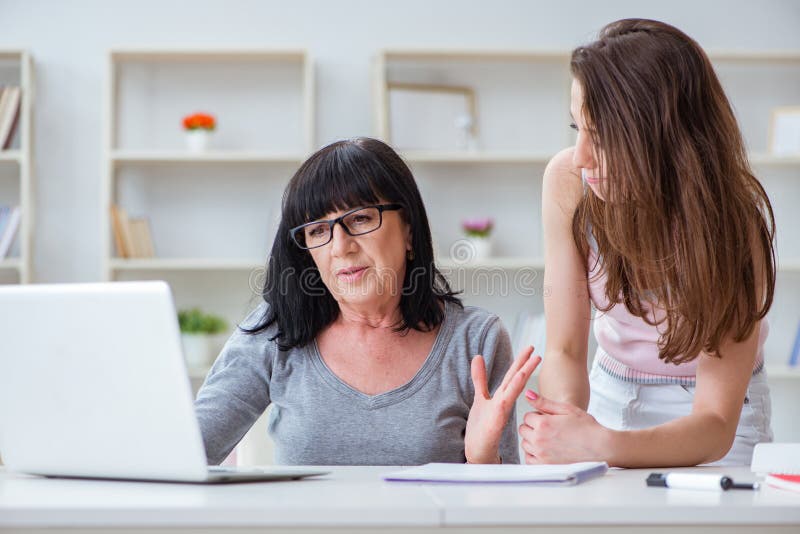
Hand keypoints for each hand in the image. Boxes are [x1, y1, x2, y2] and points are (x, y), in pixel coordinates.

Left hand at [465, 346, 540, 463]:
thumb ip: (480, 378)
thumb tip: (478, 357)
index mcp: (501, 396)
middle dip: (525, 363)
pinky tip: (517, 380)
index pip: (513, 376)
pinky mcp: (497, 419)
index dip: (521, 361)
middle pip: (516, 379)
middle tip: (535, 349)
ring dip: (524, 373)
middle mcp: (504, 402)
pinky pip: (506, 402)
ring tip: (534, 359)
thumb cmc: (482, 428)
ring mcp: (502, 410)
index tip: (530, 349)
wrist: (480, 453)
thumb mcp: (480, 397)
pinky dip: (511, 390)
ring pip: (514, 388)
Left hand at [519, 390, 610, 463]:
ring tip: (549, 440)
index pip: (527, 416)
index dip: (538, 416)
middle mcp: (539, 439)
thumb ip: (544, 402)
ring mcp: (541, 454)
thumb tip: (527, 394)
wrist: (602, 448)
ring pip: (525, 444)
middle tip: (549, 429)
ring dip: (532, 441)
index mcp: (543, 423)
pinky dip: (534, 455)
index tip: (549, 419)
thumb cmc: (587, 428)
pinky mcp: (546, 466)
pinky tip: (545, 451)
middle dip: (533, 427)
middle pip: (523, 430)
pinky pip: (529, 459)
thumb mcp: (567, 409)